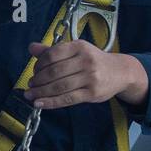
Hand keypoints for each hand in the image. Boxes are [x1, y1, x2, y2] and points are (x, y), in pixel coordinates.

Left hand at [26, 40, 147, 109]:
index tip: (34, 72)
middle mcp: (85, 61)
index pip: (53, 55)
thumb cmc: (94, 61)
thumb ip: (53, 51)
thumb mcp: (76, 51)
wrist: (120, 72)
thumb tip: (31, 48)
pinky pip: (68, 99)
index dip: (39, 65)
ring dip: (42, 92)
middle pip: (54, 72)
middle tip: (30, 86)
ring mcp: (90, 78)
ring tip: (31, 95)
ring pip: (59, 87)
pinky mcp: (92, 93)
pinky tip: (40, 104)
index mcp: (79, 47)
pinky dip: (52, 102)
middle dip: (38, 80)